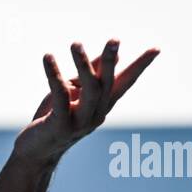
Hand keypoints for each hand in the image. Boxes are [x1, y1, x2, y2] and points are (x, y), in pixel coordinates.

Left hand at [13, 40, 158, 164]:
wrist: (35, 152)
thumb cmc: (54, 119)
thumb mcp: (73, 94)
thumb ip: (89, 75)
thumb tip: (115, 56)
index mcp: (102, 105)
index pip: (125, 82)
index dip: (140, 66)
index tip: (156, 49)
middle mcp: (96, 114)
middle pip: (107, 84)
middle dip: (110, 61)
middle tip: (114, 39)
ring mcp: (80, 122)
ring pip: (89, 90)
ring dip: (83, 65)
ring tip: (75, 44)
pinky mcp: (60, 126)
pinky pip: (60, 97)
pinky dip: (54, 75)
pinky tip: (48, 58)